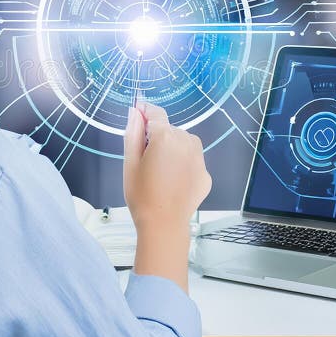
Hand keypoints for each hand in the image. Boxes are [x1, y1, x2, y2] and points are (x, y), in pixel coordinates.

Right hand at [123, 103, 210, 290]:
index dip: (145, 111)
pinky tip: (174, 182)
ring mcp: (199, 158)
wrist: (164, 225)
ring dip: (173, 148)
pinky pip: (192, 160)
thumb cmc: (142, 194)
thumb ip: (133, 132)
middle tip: (146, 160)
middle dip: (158, 137)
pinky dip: (184, 164)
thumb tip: (135, 112)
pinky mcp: (205, 173)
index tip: (138, 115)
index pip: (156, 113)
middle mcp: (186, 142)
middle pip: (170, 129)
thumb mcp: (130, 162)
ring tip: (161, 171)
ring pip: (184, 143)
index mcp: (164, 137)